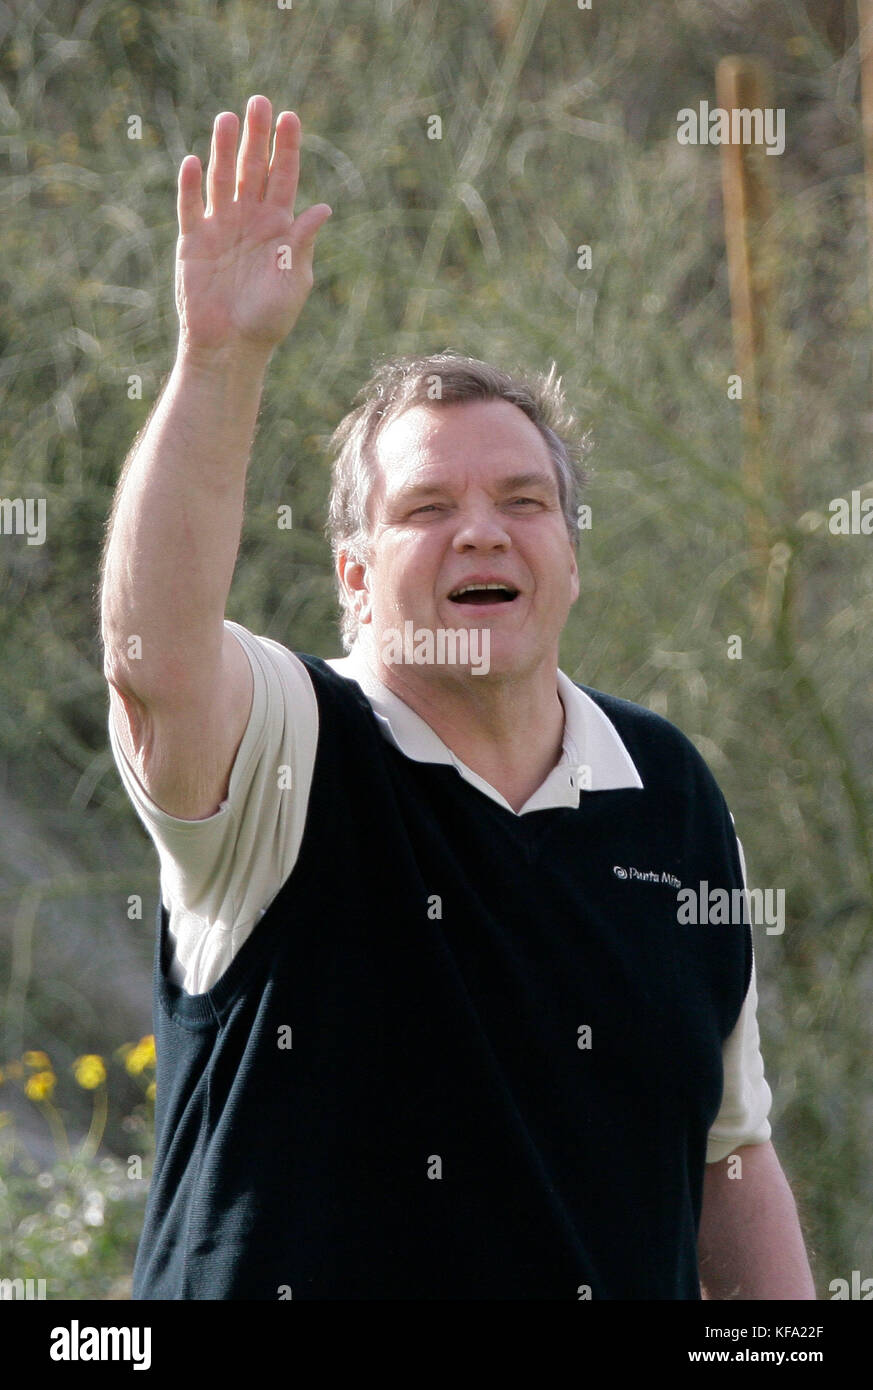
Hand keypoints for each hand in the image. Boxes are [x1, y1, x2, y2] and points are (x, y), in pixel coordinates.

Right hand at [174, 95, 331, 361]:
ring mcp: (219, 227)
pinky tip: (195, 162)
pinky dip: (191, 186)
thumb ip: (302, 243)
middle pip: (252, 168)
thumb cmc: (268, 321)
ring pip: (221, 180)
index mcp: (278, 227)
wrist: (231, 350)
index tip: (290, 117)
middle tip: (258, 101)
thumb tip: (324, 208)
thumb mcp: (293, 281)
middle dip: (256, 136)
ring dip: (223, 150)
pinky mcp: (192, 242)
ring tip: (227, 119)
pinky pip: (191, 207)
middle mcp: (249, 220)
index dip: (286, 148)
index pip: (283, 178)